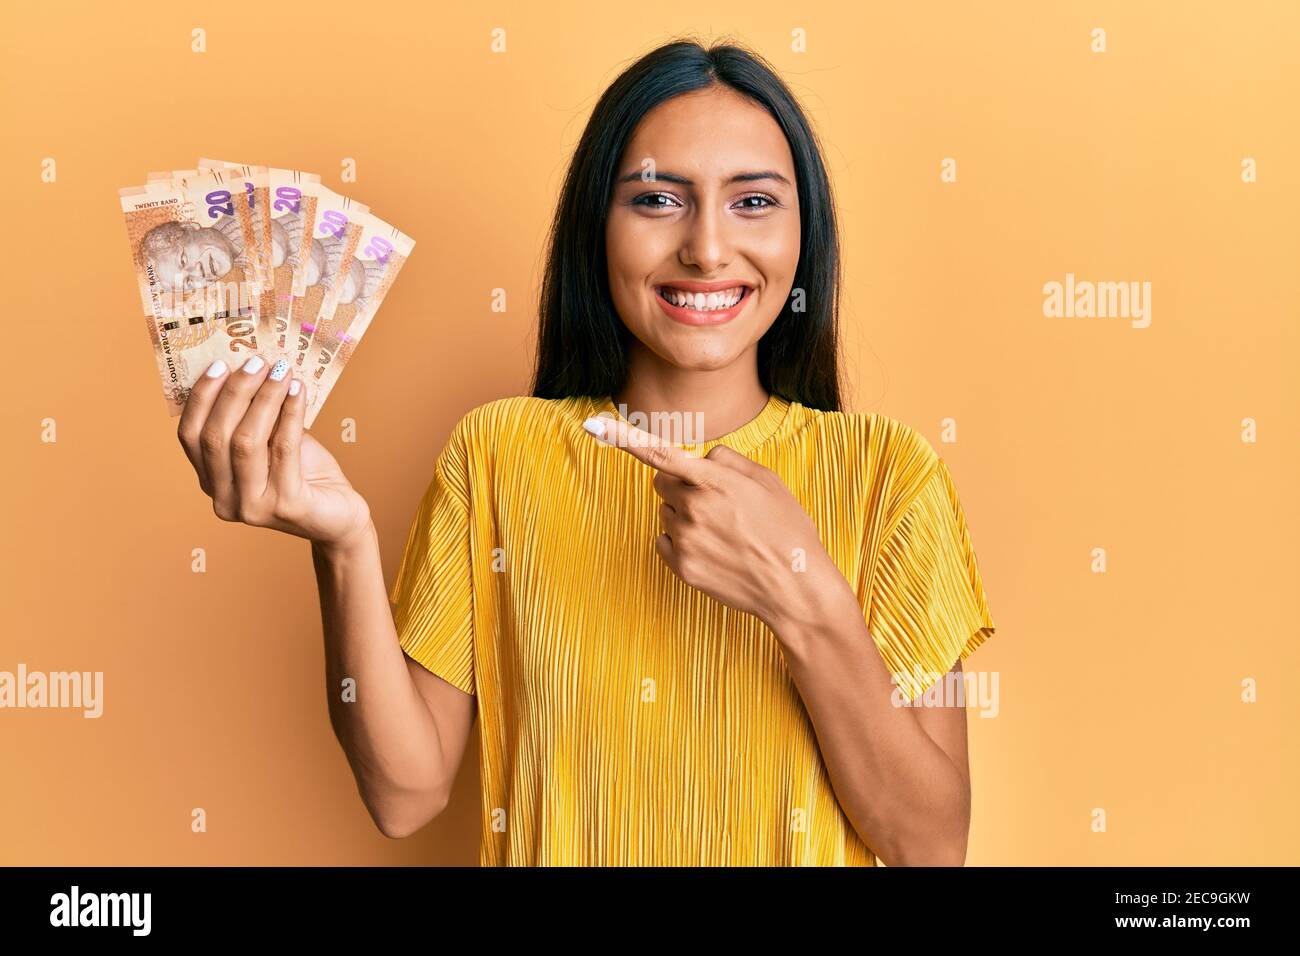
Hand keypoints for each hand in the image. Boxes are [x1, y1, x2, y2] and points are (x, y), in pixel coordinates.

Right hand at [177, 353, 371, 549]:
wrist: (339, 514)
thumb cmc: (304, 472)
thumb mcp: (271, 442)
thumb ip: (254, 417)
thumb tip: (250, 367)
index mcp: (211, 481)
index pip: (190, 436)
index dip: (202, 398)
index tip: (219, 364)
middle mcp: (223, 500)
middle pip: (216, 437)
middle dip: (236, 392)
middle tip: (257, 361)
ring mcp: (252, 507)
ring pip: (246, 442)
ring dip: (264, 399)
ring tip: (281, 370)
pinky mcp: (286, 506)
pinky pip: (284, 449)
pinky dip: (290, 414)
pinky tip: (298, 391)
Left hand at [582, 411, 841, 629]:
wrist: (794, 587)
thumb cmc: (787, 530)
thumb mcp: (767, 482)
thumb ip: (728, 462)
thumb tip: (702, 458)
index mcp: (715, 481)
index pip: (660, 453)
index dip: (622, 438)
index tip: (591, 425)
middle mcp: (694, 508)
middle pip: (663, 482)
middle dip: (682, 485)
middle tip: (717, 502)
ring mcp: (685, 539)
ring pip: (666, 512)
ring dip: (685, 514)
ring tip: (724, 531)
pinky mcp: (681, 566)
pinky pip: (665, 541)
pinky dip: (682, 542)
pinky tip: (713, 550)